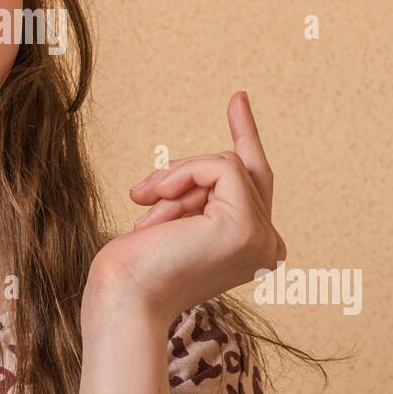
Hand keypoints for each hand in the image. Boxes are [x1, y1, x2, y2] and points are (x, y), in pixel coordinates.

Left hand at [88, 91, 286, 323]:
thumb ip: (202, 197)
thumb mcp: (174, 219)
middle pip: (237, 171)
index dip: (246, 136)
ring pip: (224, 166)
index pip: (254, 181)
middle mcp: (270, 248)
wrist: (122, 296)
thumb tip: (219, 165)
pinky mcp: (247, 228)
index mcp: (255, 251)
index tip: (238, 98)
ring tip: (146, 215)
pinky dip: (183, 175)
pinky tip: (159, 202)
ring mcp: (263, 240)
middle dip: (184, 174)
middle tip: (141, 195)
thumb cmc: (137, 266)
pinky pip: (220, 167)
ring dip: (176, 183)